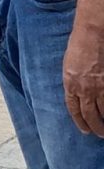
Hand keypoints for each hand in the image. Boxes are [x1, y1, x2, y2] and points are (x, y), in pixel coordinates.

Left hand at [65, 17, 103, 135]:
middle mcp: (83, 88)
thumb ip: (72, 80)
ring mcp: (98, 88)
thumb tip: (76, 92)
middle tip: (99, 133)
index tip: (84, 129)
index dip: (78, 121)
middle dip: (94, 127)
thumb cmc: (78, 45)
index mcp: (69, 82)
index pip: (73, 108)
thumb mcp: (68, 64)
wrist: (91, 35)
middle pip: (89, 115)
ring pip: (103, 113)